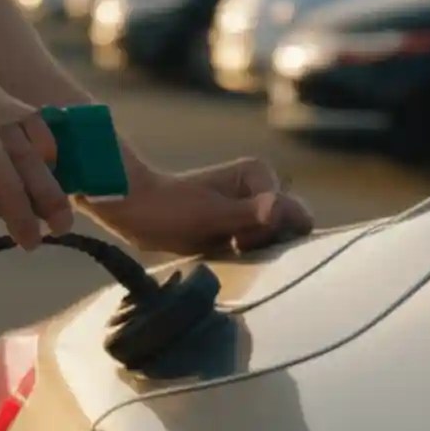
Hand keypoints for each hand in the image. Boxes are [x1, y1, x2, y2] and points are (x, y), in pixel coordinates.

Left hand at [82, 157, 313, 255]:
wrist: (134, 211)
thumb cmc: (169, 210)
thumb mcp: (211, 215)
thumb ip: (251, 213)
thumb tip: (280, 209)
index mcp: (260, 174)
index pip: (295, 217)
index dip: (271, 235)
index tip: (238, 239)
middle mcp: (260, 186)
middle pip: (286, 229)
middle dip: (263, 244)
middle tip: (228, 244)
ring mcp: (249, 206)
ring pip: (272, 240)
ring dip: (252, 252)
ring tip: (222, 248)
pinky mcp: (235, 223)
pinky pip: (255, 246)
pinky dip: (243, 256)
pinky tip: (219, 254)